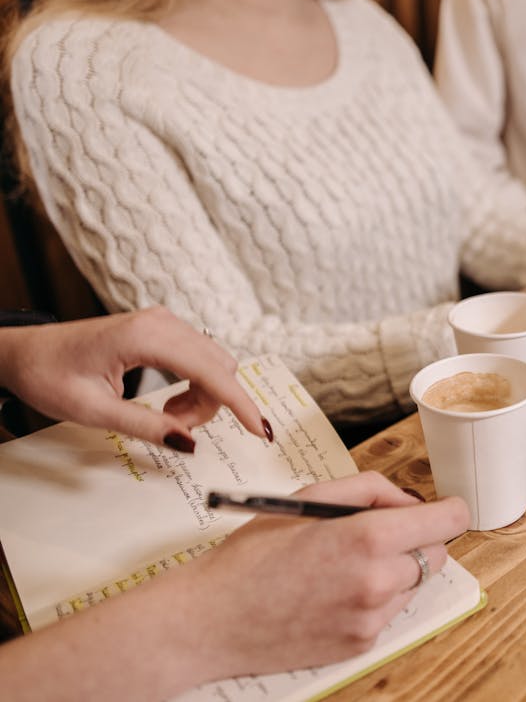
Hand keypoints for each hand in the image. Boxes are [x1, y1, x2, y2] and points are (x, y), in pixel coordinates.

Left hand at [0, 307, 267, 448]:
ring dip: (204, 398)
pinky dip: (196, 386)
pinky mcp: (163, 328)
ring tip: (168, 418)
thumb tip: (189, 444)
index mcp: (145, 337)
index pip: (211, 372)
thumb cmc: (49, 375)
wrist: (24, 351)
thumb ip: (146, 426)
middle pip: (219, 367)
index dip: (239, 404)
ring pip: (214, 364)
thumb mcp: (93, 411)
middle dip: (212, 406)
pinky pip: (200, 358)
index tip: (260, 430)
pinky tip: (170, 403)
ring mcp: (165, 322)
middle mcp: (162, 322)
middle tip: (176, 430)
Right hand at [0, 473, 469, 700]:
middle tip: (379, 533)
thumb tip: (412, 501)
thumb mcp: (310, 496)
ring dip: (398, 570)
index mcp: (368, 537)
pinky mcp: (362, 645)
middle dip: (419, 539)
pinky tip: (334, 592)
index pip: (449, 521)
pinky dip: (376, 599)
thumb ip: (372, 490)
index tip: (442, 508)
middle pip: (439, 554)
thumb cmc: (253, 554)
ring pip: (416, 584)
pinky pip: (390, 613)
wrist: (210, 620)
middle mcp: (378, 581)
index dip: (448, 510)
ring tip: (347, 565)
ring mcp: (372, 618)